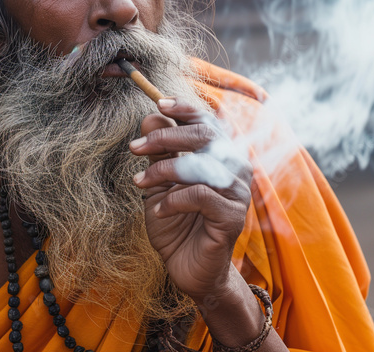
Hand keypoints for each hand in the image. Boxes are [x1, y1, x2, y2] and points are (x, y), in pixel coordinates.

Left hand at [129, 97, 252, 302]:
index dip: (185, 109)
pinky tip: (159, 210)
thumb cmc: (175, 223)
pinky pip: (200, 196)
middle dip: (165, 137)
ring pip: (200, 165)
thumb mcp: (159, 182)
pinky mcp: (233, 216)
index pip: (208, 121)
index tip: (158, 103)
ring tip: (140, 183)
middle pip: (205, 136)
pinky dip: (174, 199)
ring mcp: (238, 192)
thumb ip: (159, 151)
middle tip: (135, 148)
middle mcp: (235, 169)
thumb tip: (151, 115)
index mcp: (220, 156)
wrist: (186, 268)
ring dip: (164, 170)